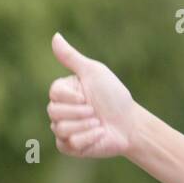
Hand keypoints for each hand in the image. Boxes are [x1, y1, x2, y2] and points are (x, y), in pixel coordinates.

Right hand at [47, 32, 138, 158]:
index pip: (54, 93)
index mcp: (64, 92)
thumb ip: (72, 58)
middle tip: (96, 112)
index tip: (88, 96)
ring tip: (99, 123)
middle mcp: (60, 110)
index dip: (72, 97)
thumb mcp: (94, 73)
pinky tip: (99, 135)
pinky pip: (67, 144)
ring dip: (85, 126)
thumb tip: (55, 36)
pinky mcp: (69, 147)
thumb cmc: (114, 96)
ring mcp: (63, 129)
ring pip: (60, 128)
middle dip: (80, 112)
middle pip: (53, 111)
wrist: (130, 124)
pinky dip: (87, 139)